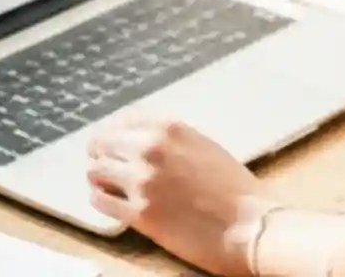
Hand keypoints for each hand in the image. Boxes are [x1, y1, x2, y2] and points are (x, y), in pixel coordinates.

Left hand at [86, 113, 276, 275]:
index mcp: (170, 128)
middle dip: (101, 153)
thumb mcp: (206, 147)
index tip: (112, 139)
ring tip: (106, 183)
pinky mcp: (139, 213)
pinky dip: (100, 199)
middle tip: (103, 162)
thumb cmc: (237, 189)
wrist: (249, 225)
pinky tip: (108, 201)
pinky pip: (100, 201)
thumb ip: (174, 141)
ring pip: (96, 171)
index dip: (115, 130)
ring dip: (99, 176)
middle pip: (103, 142)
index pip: (125, 118)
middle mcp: (151, 149)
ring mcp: (142, 182)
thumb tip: (146, 141)